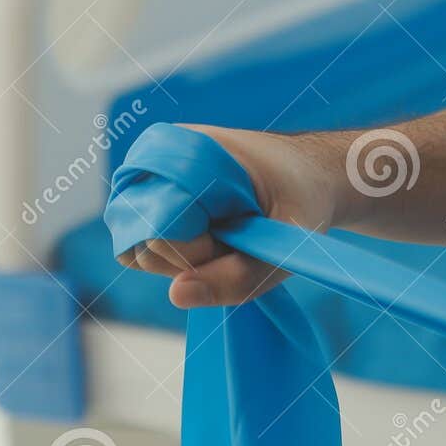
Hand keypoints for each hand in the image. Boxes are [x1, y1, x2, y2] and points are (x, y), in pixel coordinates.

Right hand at [116, 125, 340, 307]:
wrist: (309, 174)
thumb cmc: (302, 200)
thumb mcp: (285, 244)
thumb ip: (238, 276)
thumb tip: (175, 296)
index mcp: (188, 149)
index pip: (158, 225)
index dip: (192, 250)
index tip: (234, 241)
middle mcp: (157, 157)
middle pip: (139, 240)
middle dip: (187, 259)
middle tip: (235, 239)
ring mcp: (149, 180)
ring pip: (135, 249)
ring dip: (180, 261)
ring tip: (223, 237)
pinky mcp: (150, 201)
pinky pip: (139, 248)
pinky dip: (172, 259)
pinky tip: (206, 241)